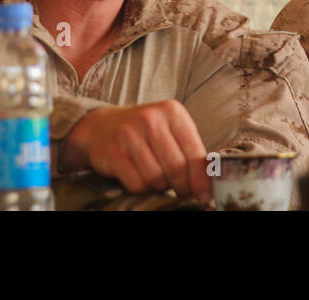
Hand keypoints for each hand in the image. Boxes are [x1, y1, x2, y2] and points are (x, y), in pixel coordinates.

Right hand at [60, 100, 211, 201]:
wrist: (101, 126)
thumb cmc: (144, 132)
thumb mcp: (170, 129)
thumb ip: (189, 150)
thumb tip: (207, 182)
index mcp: (172, 112)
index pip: (194, 153)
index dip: (201, 179)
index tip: (204, 195)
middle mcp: (151, 119)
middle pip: (177, 168)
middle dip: (182, 186)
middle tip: (182, 191)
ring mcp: (130, 134)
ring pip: (156, 178)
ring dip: (160, 186)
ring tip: (158, 179)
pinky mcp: (113, 152)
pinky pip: (136, 184)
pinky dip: (141, 188)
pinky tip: (141, 179)